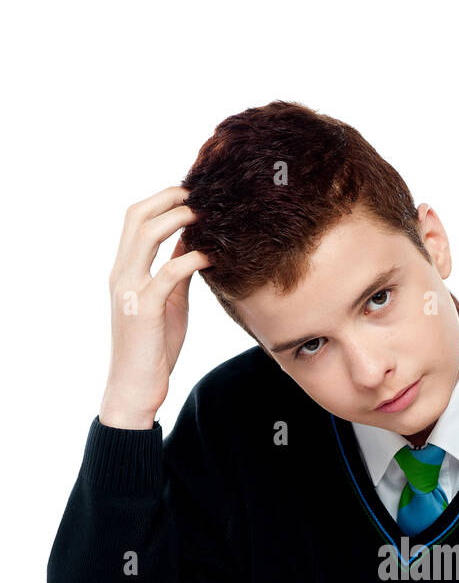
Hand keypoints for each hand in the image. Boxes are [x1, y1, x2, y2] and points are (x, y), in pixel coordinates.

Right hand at [100, 185, 209, 427]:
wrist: (135, 388)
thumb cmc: (153, 349)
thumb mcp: (168, 302)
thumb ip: (176, 273)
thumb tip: (194, 244)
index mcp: (124, 270)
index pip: (134, 219)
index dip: (161, 200)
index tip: (191, 194)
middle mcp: (121, 274)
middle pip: (135, 216)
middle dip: (168, 198)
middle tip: (200, 194)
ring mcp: (129, 290)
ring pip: (145, 235)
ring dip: (177, 219)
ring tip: (206, 216)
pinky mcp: (144, 310)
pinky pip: (168, 273)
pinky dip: (191, 259)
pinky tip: (212, 257)